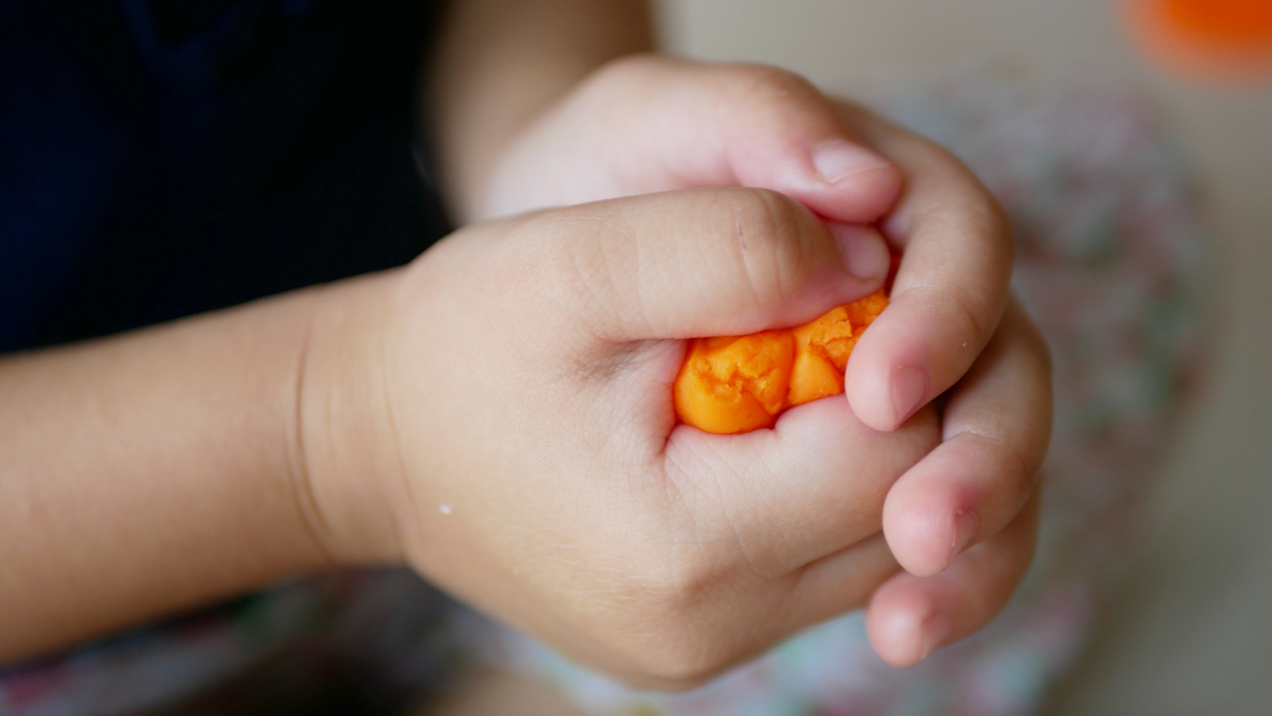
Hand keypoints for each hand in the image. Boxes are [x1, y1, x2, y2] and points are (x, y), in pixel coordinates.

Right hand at [470, 55, 1052, 665]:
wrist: (379, 446)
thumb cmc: (465, 345)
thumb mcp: (579, 259)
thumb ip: (733, 248)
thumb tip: (874, 263)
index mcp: (685, 548)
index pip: (896, 450)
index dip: (898, 347)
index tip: (830, 281)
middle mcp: (710, 630)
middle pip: (907, 510)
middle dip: (898, 401)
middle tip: (810, 319)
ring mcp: (708, 651)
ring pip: (878, 543)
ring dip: (866, 445)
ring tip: (778, 370)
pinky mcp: (702, 645)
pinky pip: (823, 564)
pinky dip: (822, 487)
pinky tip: (759, 428)